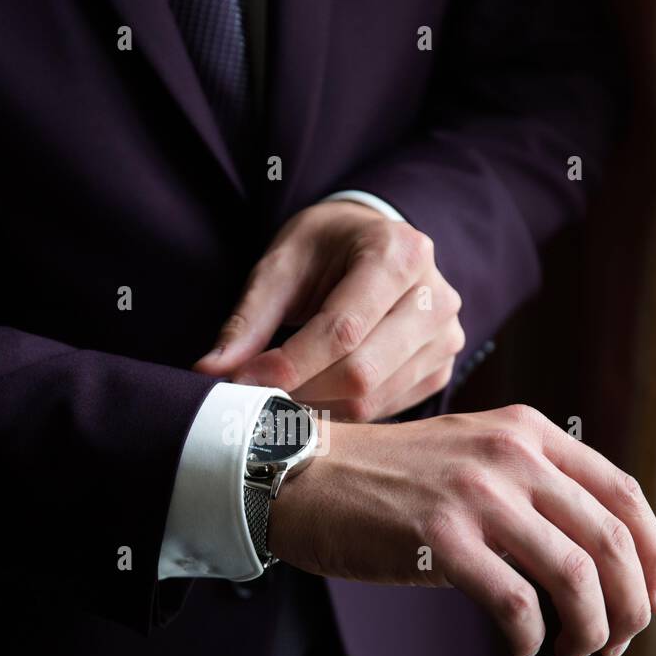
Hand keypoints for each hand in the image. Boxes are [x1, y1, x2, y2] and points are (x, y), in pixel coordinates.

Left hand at [193, 201, 464, 420]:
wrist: (370, 243)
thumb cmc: (324, 250)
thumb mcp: (281, 267)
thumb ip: (247, 321)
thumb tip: (210, 372)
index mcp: (399, 254)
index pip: (343, 329)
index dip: (289, 365)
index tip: (243, 383)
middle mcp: (435, 296)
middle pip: (361, 372)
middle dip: (300, 391)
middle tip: (257, 395)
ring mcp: (445, 337)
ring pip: (373, 400)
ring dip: (317, 408)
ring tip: (283, 394)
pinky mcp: (441, 368)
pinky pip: (386, 409)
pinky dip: (343, 412)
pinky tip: (317, 395)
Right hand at [268, 405, 655, 655]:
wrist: (304, 475)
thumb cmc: (388, 478)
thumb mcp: (473, 453)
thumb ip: (534, 484)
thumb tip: (600, 558)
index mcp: (528, 432)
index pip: (624, 495)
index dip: (655, 556)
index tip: (655, 599)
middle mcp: (512, 455)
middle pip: (612, 541)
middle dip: (632, 605)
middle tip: (620, 642)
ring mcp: (475, 494)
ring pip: (575, 575)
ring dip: (591, 629)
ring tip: (575, 654)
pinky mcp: (439, 538)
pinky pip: (516, 602)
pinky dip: (533, 637)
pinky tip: (526, 648)